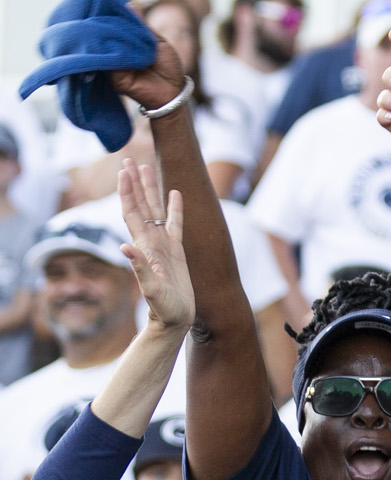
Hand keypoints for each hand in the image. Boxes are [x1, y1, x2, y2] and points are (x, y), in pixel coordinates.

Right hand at [106, 3, 184, 112]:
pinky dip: (111, 51)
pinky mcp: (113, 77)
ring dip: (108, 36)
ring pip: (104, 46)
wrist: (174, 93)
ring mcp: (112, 64)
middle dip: (106, 23)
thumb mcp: (157, 42)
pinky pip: (108, 60)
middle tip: (101, 10)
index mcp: (126, 43)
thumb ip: (142, 26)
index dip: (109, 16)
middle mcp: (116, 52)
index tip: (104, 1)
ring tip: (109, 25)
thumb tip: (129, 4)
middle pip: (105, 34)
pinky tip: (113, 42)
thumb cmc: (168, 67)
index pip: (113, 26)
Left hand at [115, 161, 193, 332]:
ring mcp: (163, 244)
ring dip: (150, 189)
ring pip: (155, 210)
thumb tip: (126, 248)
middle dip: (134, 182)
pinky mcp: (176, 251)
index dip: (128, 191)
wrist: (173, 320)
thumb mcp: (151, 290)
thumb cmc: (163, 309)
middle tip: (130, 159)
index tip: (124, 171)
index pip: (132, 212)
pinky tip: (175, 193)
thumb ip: (139, 269)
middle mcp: (150, 241)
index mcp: (143, 246)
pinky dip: (174, 207)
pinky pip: (175, 223)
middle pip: (140, 205)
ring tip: (147, 166)